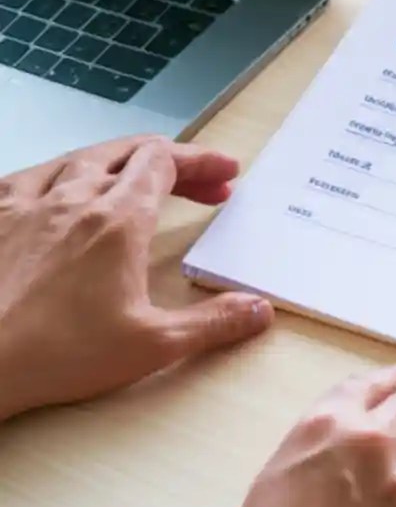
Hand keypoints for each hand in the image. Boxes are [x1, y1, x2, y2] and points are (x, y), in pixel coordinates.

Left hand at [0, 136, 273, 421]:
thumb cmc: (58, 354)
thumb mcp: (153, 346)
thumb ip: (213, 323)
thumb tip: (258, 309)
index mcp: (118, 221)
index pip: (165, 164)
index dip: (200, 163)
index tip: (225, 175)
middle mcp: (73, 198)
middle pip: (129, 153)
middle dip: (172, 160)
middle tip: (200, 184)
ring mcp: (26, 202)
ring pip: (81, 157)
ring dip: (120, 162)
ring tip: (137, 180)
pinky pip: (33, 174)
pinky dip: (64, 174)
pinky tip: (63, 193)